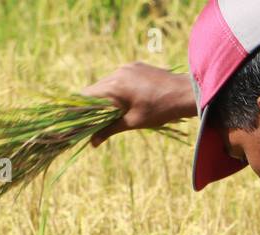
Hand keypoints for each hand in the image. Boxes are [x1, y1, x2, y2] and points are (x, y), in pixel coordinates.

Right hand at [81, 62, 196, 146]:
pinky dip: (117, 90)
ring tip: (111, 114)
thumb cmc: (160, 110)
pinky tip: (124, 102)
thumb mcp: (133, 123)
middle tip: (91, 122)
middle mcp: (118, 72)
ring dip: (106, 98)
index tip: (73, 120)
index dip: (78, 108)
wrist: (186, 93)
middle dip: (92, 106)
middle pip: (96, 89)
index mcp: (115, 85)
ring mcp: (128, 67)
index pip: (86, 95)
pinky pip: (119, 78)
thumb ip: (109, 129)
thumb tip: (92, 142)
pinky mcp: (136, 66)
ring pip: (107, 83)